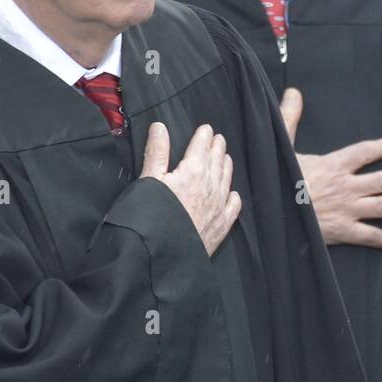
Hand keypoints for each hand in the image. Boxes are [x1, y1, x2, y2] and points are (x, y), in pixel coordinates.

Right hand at [140, 122, 241, 256]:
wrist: (164, 254)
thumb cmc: (152, 217)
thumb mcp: (149, 180)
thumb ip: (157, 152)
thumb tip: (160, 127)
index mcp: (193, 171)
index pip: (202, 146)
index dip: (204, 135)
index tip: (206, 128)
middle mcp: (211, 186)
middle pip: (218, 160)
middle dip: (217, 147)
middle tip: (218, 139)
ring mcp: (219, 206)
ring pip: (227, 179)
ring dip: (226, 165)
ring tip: (226, 157)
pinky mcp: (221, 225)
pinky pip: (233, 205)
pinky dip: (233, 196)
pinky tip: (233, 194)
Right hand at [280, 87, 381, 247]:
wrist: (272, 215)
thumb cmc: (277, 181)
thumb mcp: (282, 146)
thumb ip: (290, 119)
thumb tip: (293, 93)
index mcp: (334, 165)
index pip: (366, 152)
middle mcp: (346, 187)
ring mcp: (348, 210)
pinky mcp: (344, 232)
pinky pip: (371, 236)